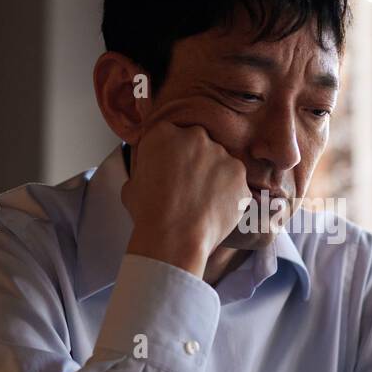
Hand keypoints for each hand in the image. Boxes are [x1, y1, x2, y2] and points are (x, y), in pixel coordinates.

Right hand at [122, 121, 248, 277]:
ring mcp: (221, 154)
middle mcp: (195, 136)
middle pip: (197, 143)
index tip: (170, 169)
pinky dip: (229, 193)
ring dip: (213, 176)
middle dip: (194, 160)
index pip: (169, 135)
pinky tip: (215, 208)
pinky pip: (235, 181)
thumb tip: (151, 173)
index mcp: (163, 133)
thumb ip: (146, 169)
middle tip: (187, 185)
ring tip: (201, 201)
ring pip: (219, 161)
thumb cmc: (150, 213)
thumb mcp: (131, 184)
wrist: (175, 237)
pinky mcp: (239, 174)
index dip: (170, 154)